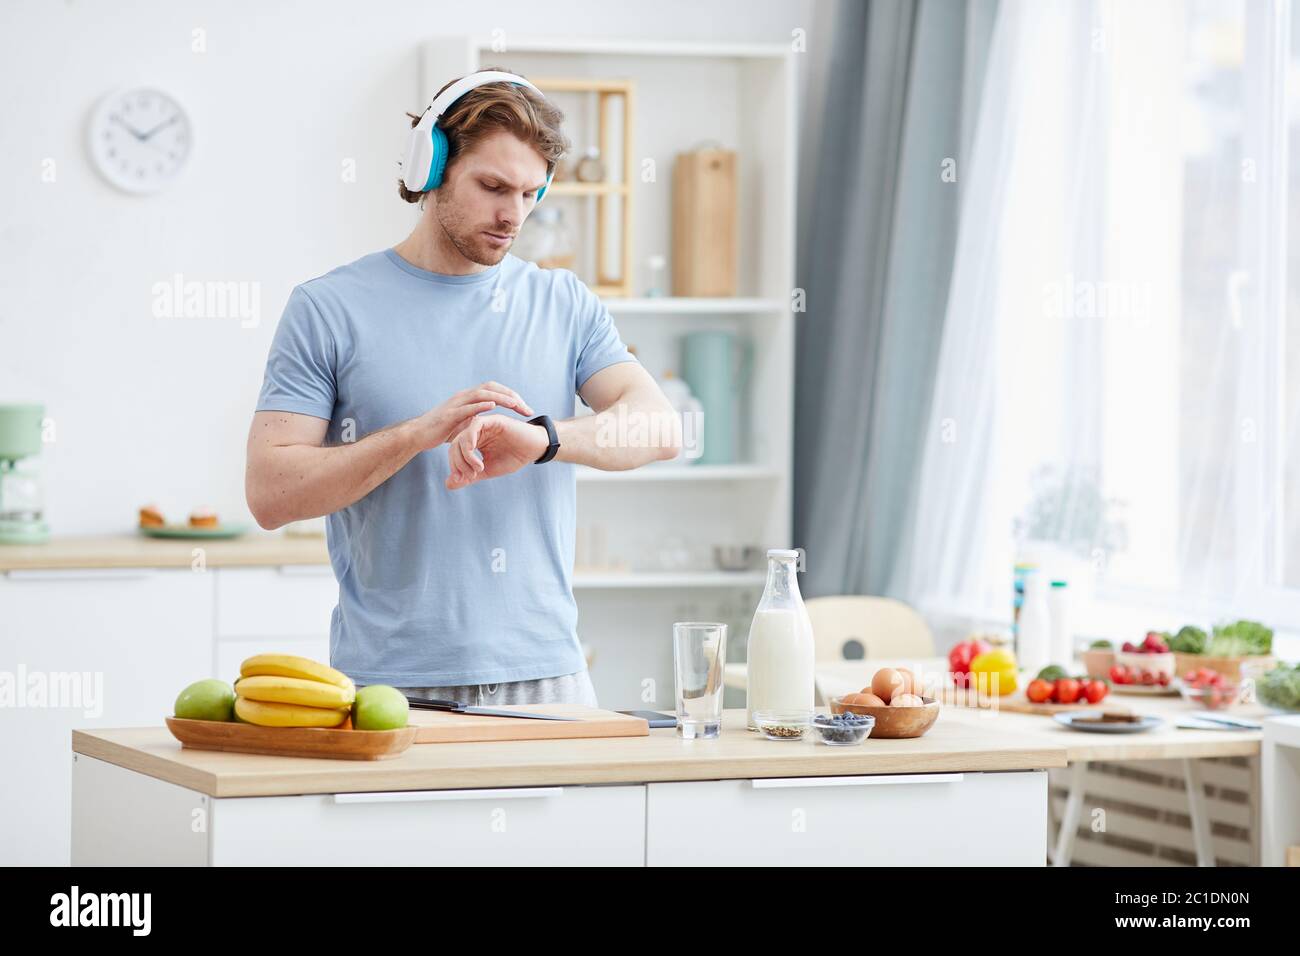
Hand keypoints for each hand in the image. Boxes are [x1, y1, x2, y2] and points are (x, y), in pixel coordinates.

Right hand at [414, 381, 533, 449]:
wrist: (418, 435)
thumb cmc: (440, 430)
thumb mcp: (463, 423)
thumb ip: (475, 419)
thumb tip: (489, 422)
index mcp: (468, 397)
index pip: (493, 389)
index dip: (511, 395)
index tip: (525, 408)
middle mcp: (463, 396)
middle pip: (492, 387)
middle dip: (512, 396)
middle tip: (527, 409)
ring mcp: (456, 404)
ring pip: (482, 394)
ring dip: (501, 398)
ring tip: (516, 405)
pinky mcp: (450, 415)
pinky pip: (468, 407)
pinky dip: (481, 404)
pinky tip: (493, 406)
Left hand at [446, 414, 549, 489]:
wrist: (534, 450)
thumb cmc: (514, 458)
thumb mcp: (488, 470)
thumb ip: (469, 476)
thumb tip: (448, 485)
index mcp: (474, 442)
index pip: (454, 453)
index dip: (455, 467)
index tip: (464, 480)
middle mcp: (476, 432)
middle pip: (454, 445)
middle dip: (459, 463)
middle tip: (471, 475)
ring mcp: (483, 425)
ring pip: (462, 437)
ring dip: (465, 455)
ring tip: (478, 468)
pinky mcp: (491, 420)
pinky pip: (474, 426)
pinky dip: (470, 440)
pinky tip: (477, 455)